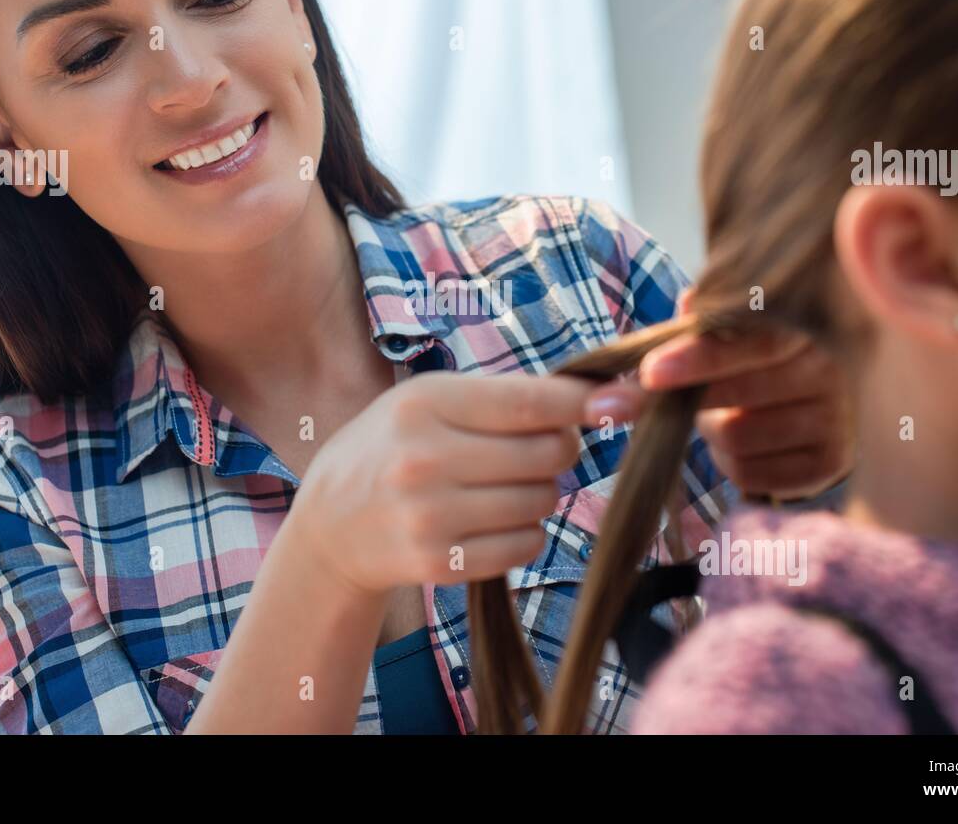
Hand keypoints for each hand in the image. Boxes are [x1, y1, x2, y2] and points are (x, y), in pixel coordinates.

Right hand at [295, 372, 595, 594]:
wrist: (331, 524)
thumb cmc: (397, 447)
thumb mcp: (432, 401)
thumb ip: (508, 396)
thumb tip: (604, 396)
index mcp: (425, 403)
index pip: (528, 402)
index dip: (584, 402)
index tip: (626, 401)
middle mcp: (425, 457)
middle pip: (548, 454)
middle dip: (559, 449)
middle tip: (538, 449)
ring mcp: (431, 515)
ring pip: (542, 502)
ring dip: (540, 493)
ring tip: (500, 486)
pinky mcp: (440, 562)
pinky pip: (526, 545)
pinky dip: (525, 533)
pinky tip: (492, 521)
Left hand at [583, 289, 854, 499]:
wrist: (818, 402)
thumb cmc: (761, 356)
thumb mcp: (736, 326)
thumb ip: (708, 317)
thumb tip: (688, 306)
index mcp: (809, 325)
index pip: (756, 343)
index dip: (701, 357)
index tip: (651, 372)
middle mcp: (832, 372)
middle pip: (740, 394)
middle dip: (690, 397)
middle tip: (667, 395)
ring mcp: (836, 421)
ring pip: (736, 436)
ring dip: (710, 429)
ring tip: (722, 414)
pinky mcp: (828, 464)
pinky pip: (748, 471)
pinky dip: (727, 460)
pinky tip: (741, 441)